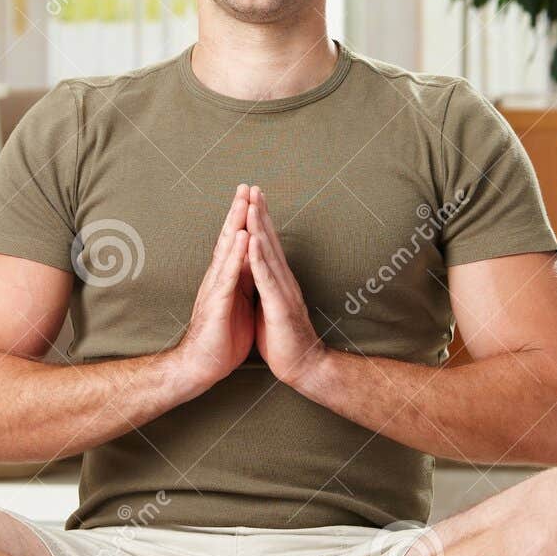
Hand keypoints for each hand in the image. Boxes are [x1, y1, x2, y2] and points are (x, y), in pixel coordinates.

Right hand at [174, 184, 255, 391]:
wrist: (201, 367)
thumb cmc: (221, 339)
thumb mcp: (238, 305)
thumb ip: (242, 283)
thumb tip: (251, 267)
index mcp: (227, 279)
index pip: (235, 243)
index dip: (243, 219)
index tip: (252, 196)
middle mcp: (218, 278)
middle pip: (228, 239)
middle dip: (238, 211)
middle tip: (245, 186)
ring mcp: (215, 289)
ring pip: (226, 251)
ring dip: (236, 225)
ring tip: (243, 202)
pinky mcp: (217, 304)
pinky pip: (227, 276)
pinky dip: (235, 255)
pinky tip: (241, 239)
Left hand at [246, 185, 326, 388]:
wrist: (304, 367)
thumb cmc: (285, 340)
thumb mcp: (271, 307)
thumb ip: (265, 288)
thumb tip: (257, 274)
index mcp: (279, 281)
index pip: (268, 245)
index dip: (260, 221)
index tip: (252, 198)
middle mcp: (283, 280)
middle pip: (270, 241)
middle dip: (261, 213)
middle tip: (254, 188)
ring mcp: (283, 291)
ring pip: (268, 254)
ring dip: (259, 228)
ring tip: (251, 205)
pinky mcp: (279, 306)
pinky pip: (266, 278)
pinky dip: (258, 258)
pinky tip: (251, 241)